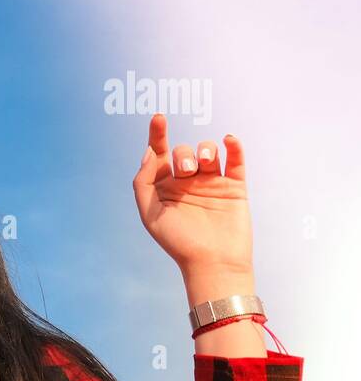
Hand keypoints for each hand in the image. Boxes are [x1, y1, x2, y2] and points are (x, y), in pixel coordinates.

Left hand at [131, 112, 254, 278]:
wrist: (213, 262)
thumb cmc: (178, 242)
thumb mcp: (150, 213)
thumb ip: (144, 181)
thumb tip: (150, 153)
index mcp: (165, 188)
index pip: (160, 154)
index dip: (158, 135)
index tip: (158, 117)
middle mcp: (188, 183)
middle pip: (183, 152)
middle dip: (183, 154)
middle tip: (185, 171)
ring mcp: (212, 183)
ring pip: (208, 151)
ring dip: (205, 150)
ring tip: (205, 162)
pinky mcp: (235, 187)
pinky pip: (236, 160)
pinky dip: (234, 147)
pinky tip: (228, 140)